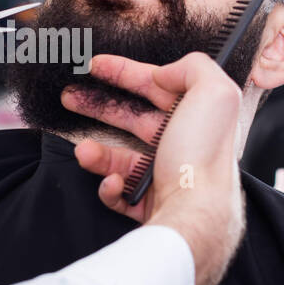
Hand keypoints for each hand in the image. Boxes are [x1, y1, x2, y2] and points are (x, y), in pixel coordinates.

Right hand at [61, 53, 245, 284]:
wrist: (196, 219)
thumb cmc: (203, 159)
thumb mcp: (214, 94)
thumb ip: (194, 68)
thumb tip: (166, 72)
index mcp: (197, 119)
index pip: (157, 86)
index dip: (124, 71)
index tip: (94, 65)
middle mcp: (183, 147)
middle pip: (133, 118)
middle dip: (98, 106)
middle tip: (69, 97)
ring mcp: (166, 178)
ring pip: (122, 157)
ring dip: (97, 153)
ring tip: (83, 152)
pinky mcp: (152, 206)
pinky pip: (121, 193)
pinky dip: (110, 187)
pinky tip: (114, 184)